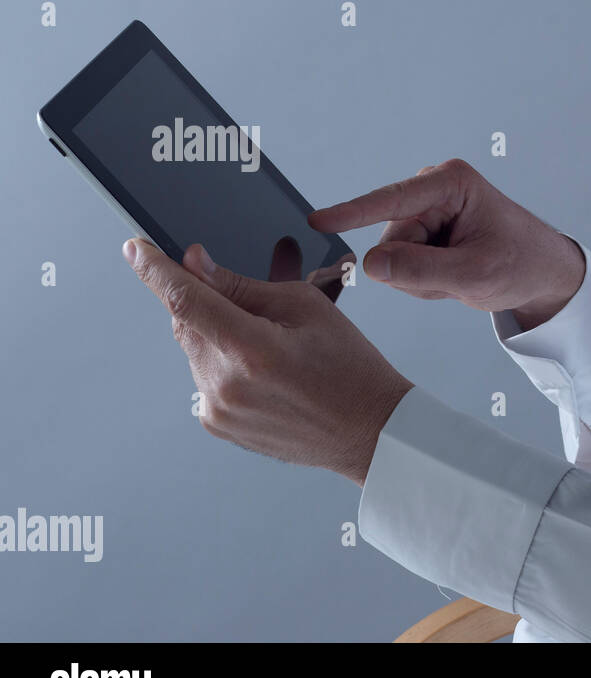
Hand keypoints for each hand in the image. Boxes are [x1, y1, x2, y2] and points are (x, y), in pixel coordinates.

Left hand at [124, 238, 413, 485]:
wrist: (368, 429)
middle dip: (207, 302)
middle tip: (252, 306)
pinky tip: (265, 371)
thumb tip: (196, 266)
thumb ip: (243, 285)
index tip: (136, 248)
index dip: (155, 269)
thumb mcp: (307, 307)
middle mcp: (226, 384)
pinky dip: (224, 363)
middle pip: (187, 322)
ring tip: (272, 348)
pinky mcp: (218, 424)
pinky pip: (204, 377)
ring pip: (195, 349)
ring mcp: (218, 409)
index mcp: (252, 350)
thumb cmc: (350, 368)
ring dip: (218, 335)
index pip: (185, 299)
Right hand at [308, 158, 584, 330]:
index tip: (317, 220)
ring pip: (393, 259)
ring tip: (460, 275)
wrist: (542, 272)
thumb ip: (420, 271)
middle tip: (459, 276)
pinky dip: (425, 283)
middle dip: (418, 271)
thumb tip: (368, 264)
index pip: (391, 200)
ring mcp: (424, 211)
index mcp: (450, 183)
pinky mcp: (421, 232)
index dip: (351, 213)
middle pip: (392, 241)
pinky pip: (401, 268)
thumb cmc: (521, 263)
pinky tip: (452, 276)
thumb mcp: (475, 274)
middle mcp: (432, 190)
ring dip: (423, 280)